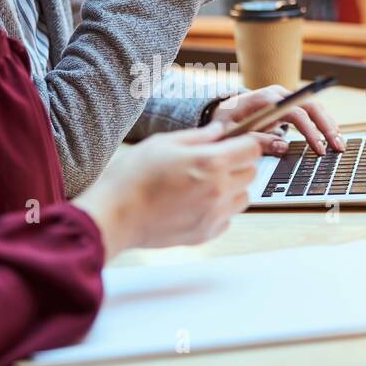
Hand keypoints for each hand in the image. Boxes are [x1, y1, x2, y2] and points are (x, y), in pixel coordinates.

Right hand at [75, 121, 259, 257]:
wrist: (114, 215)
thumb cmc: (132, 177)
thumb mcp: (163, 143)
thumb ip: (197, 137)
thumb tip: (219, 131)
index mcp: (211, 162)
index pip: (252, 149)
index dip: (245, 143)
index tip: (235, 143)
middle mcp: (219, 189)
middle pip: (251, 173)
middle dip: (238, 164)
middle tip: (214, 162)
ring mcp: (214, 215)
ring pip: (243, 198)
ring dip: (232, 189)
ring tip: (205, 184)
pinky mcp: (205, 234)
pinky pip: (227, 219)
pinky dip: (219, 211)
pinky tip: (196, 204)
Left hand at [208, 85, 345, 154]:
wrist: (222, 111)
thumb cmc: (225, 123)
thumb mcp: (232, 134)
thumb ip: (255, 140)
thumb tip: (283, 146)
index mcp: (265, 99)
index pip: (295, 111)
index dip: (309, 130)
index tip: (319, 148)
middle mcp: (279, 94)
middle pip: (311, 106)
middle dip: (327, 127)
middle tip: (338, 146)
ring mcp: (285, 98)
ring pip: (314, 107)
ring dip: (329, 125)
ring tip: (340, 144)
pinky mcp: (289, 105)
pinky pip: (310, 112)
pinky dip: (323, 124)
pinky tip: (332, 137)